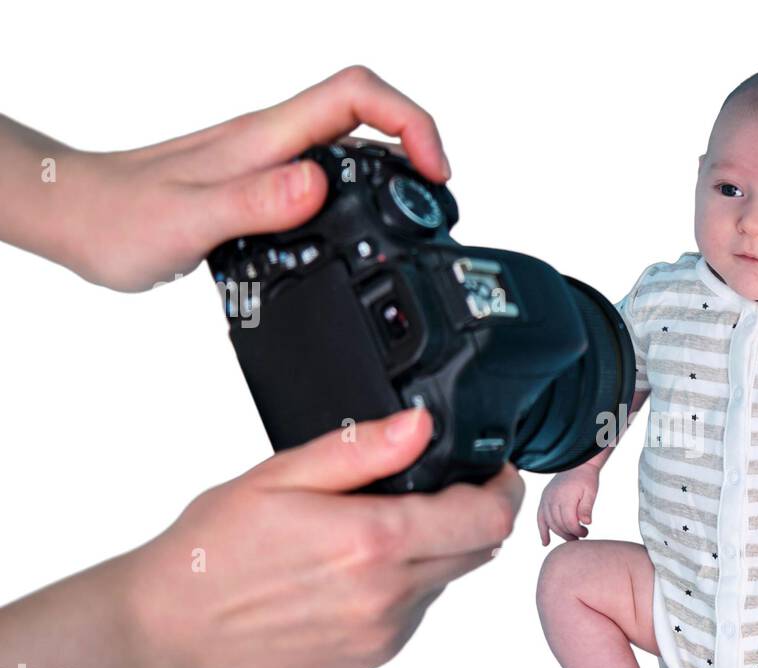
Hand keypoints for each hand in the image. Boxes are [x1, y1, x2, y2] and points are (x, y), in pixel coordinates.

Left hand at [25, 65, 450, 290]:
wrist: (75, 217)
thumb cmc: (119, 218)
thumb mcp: (189, 219)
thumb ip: (255, 201)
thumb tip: (317, 183)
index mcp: (265, 138)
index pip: (358, 96)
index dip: (410, 124)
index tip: (432, 173)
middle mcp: (272, 141)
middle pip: (367, 113)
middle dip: (415, 146)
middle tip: (433, 198)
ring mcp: (268, 160)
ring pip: (349, 145)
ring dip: (390, 171)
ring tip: (407, 216)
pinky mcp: (260, 184)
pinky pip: (324, 176)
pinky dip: (356, 197)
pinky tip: (352, 233)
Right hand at [123, 406, 523, 667]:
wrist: (170, 631)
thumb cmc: (213, 549)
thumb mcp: (280, 475)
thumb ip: (362, 450)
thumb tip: (422, 425)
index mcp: (372, 542)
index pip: (487, 519)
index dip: (502, 488)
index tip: (490, 468)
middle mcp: (389, 593)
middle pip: (481, 549)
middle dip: (474, 513)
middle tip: (439, 487)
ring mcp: (385, 631)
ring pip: (450, 578)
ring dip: (439, 547)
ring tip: (378, 526)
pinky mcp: (375, 655)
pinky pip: (419, 608)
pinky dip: (408, 581)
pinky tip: (357, 568)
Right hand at [537, 465, 598, 544]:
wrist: (577, 464)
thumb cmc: (587, 479)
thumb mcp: (591, 492)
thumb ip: (586, 508)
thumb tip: (587, 523)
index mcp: (565, 497)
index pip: (569, 523)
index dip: (577, 531)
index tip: (586, 533)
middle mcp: (552, 499)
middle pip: (559, 525)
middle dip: (569, 535)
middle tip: (579, 538)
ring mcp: (546, 499)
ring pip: (549, 523)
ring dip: (559, 534)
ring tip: (570, 539)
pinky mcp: (544, 498)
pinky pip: (540, 517)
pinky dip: (542, 530)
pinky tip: (545, 543)